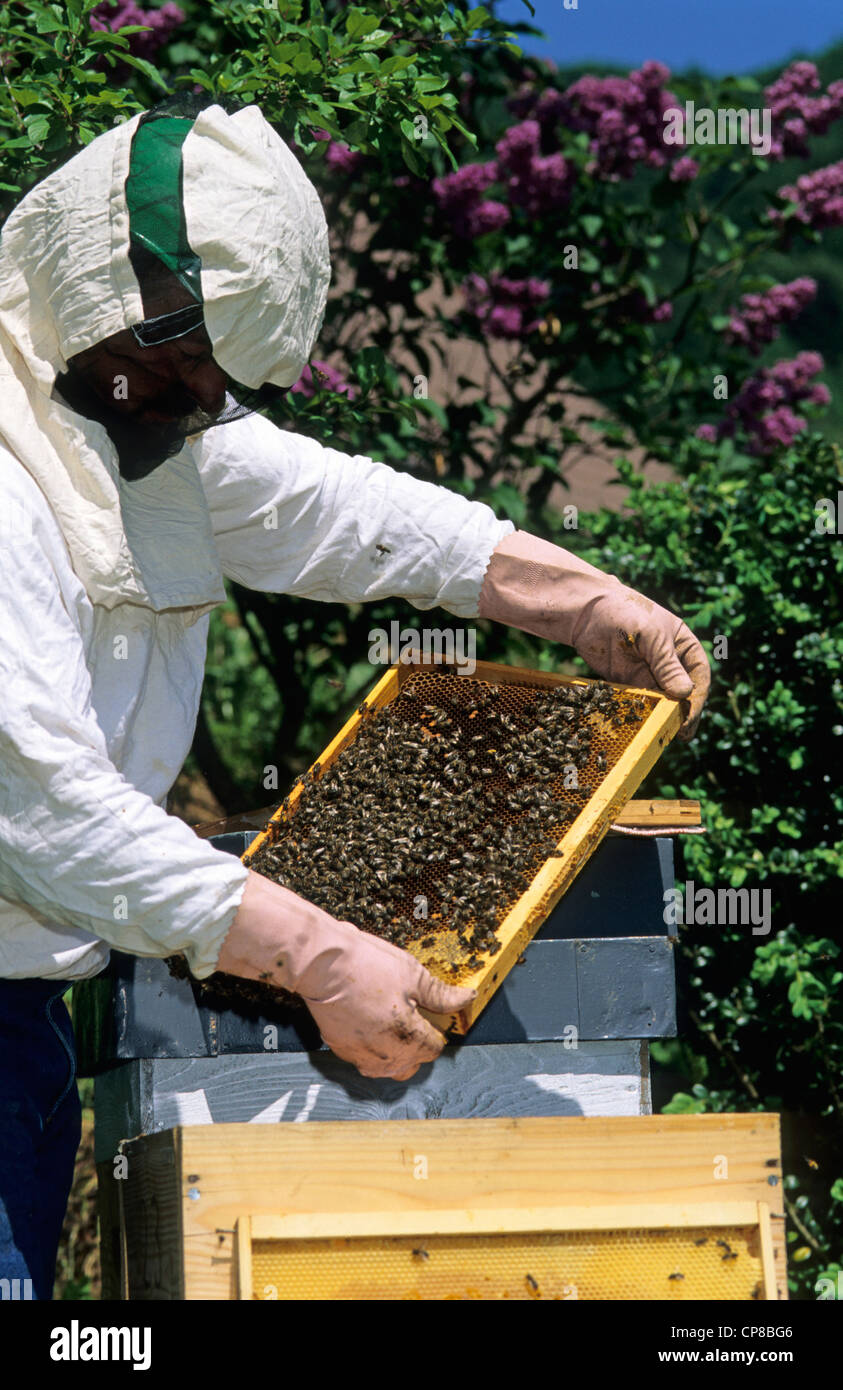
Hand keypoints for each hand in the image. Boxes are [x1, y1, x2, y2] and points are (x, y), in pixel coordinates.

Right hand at [216, 870, 474, 1078]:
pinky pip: (363, 1061)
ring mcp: (359, 1054)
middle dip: (419, 1047)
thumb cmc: (366, 964)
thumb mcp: (412, 973)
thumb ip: (440, 994)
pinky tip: (371, 1029)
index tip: (432, 1014)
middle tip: (414, 1019)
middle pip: (412, 1065)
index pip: (434, 1049)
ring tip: (394, 1030)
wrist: (321, 962)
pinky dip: (372, 1052)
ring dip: (396, 1056)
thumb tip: (466, 999)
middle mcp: (384, 1053)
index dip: (437, 1030)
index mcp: (407, 1036)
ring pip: (387, 1070)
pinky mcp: (339, 1047)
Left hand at [478, 529, 709, 739]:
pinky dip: (643, 713)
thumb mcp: (651, 636)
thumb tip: (684, 694)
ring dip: (663, 716)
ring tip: (663, 734)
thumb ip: (667, 665)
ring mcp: (648, 672)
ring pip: (662, 699)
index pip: (698, 674)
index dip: (697, 696)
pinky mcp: (628, 681)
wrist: (585, 612)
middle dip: (682, 712)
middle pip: (682, 692)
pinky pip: (640, 700)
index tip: (689, 714)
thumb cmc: (623, 613)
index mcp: (682, 645)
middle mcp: (669, 661)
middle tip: (680, 733)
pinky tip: (643, 724)